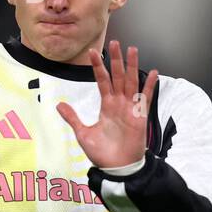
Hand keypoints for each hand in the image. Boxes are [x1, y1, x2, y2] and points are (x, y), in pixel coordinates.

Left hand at [57, 40, 156, 168]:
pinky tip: (153, 73)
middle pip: (118, 76)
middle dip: (116, 59)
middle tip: (114, 42)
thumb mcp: (83, 133)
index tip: (92, 52)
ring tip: (132, 50)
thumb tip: (59, 105)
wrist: (116, 168)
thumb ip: (73, 118)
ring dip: (131, 66)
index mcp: (106, 105)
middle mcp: (119, 103)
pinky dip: (149, 86)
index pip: (102, 81)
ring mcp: (130, 108)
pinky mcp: (140, 116)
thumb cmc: (103, 153)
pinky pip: (145, 98)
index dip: (98, 67)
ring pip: (131, 82)